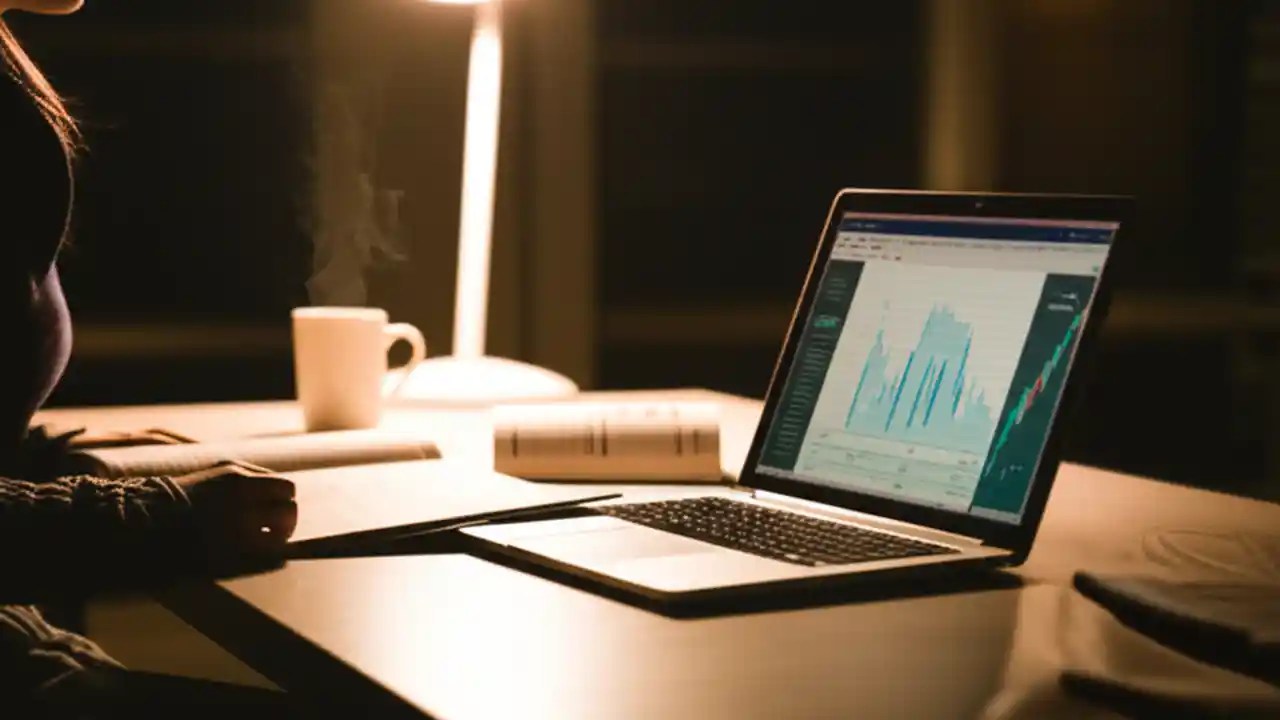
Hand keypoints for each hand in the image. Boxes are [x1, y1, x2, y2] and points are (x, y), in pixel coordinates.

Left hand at [172, 461, 297, 563]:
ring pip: (274, 479)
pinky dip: (258, 488)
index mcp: (242, 514)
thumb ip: (257, 556)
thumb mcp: (221, 560)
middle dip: (285, 510)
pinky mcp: (225, 464)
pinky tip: (240, 503)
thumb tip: (282, 553)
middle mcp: (242, 487)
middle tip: (270, 528)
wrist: (145, 519)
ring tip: (256, 516)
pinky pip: (256, 474)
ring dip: (272, 498)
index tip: (274, 542)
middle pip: (288, 490)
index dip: (285, 531)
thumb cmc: (182, 547)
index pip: (288, 513)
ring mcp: (234, 472)